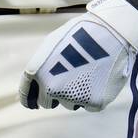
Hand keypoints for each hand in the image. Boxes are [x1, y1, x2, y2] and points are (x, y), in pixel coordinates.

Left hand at [18, 0, 137, 111]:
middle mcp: (51, 87)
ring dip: (74, 93)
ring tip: (87, 71)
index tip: (32, 103)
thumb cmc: (81, 33)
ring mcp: (72, 97)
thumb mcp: (52, 44)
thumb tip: (37, 81)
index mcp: (37, 71)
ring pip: (69, 103)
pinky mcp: (93, 103)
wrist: (111, 33)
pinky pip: (88, 104)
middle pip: (47, 102)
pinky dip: (92, 95)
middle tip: (68, 80)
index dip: (30, 99)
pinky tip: (98, 77)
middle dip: (54, 95)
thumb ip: (41, 65)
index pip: (27, 94)